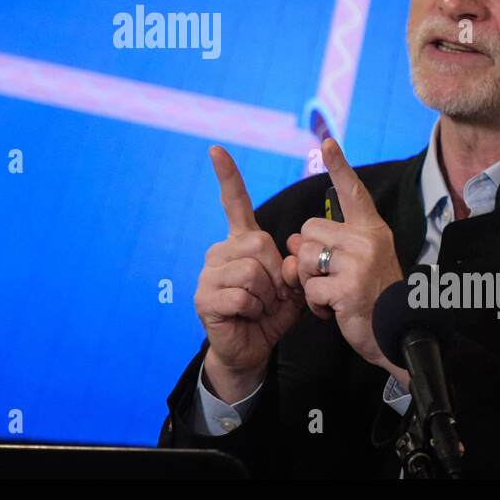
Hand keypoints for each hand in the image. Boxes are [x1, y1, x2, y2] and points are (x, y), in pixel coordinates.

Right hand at [195, 145, 304, 398]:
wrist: (251, 350)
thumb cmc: (270, 315)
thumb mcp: (291, 288)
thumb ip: (295, 266)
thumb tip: (292, 253)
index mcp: (241, 242)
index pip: (234, 203)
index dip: (228, 176)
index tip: (216, 149)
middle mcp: (220, 251)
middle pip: (259, 244)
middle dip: (278, 274)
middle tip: (273, 295)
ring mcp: (208, 273)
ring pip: (252, 272)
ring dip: (266, 296)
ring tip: (259, 308)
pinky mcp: (204, 297)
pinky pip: (242, 295)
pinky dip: (255, 310)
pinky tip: (247, 317)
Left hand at [287, 138, 405, 375]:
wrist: (401, 335)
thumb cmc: (376, 298)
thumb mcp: (356, 264)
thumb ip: (328, 247)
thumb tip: (291, 240)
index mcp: (372, 230)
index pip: (353, 192)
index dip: (339, 166)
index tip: (327, 142)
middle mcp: (367, 240)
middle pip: (308, 231)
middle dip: (307, 256)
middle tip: (327, 278)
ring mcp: (358, 263)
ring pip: (303, 258)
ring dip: (308, 282)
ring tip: (331, 295)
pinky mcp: (347, 288)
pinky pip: (310, 289)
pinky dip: (315, 306)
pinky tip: (334, 311)